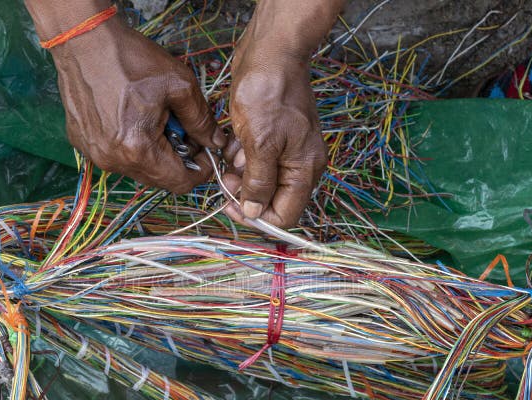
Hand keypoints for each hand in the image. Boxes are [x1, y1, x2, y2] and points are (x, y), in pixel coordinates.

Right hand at [26, 0, 225, 193]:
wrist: (83, 39)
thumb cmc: (129, 58)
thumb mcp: (179, 85)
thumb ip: (201, 120)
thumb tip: (215, 142)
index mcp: (138, 150)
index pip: (180, 182)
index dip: (200, 169)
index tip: (206, 150)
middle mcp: (112, 160)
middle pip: (159, 177)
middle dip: (177, 157)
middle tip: (182, 127)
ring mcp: (94, 154)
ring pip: (138, 167)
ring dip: (154, 150)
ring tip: (155, 117)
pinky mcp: (82, 143)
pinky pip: (116, 155)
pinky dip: (131, 143)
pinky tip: (133, 115)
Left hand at [222, 0, 343, 227]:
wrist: (270, 51)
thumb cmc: (269, 91)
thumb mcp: (260, 143)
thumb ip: (258, 182)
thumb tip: (255, 212)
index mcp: (305, 169)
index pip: (284, 215)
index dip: (256, 216)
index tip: (231, 205)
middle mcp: (300, 164)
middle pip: (270, 198)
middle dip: (245, 191)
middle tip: (226, 176)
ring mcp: (286, 149)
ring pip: (258, 179)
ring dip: (239, 171)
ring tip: (231, 150)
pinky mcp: (272, 136)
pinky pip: (253, 159)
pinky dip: (239, 154)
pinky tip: (233, 138)